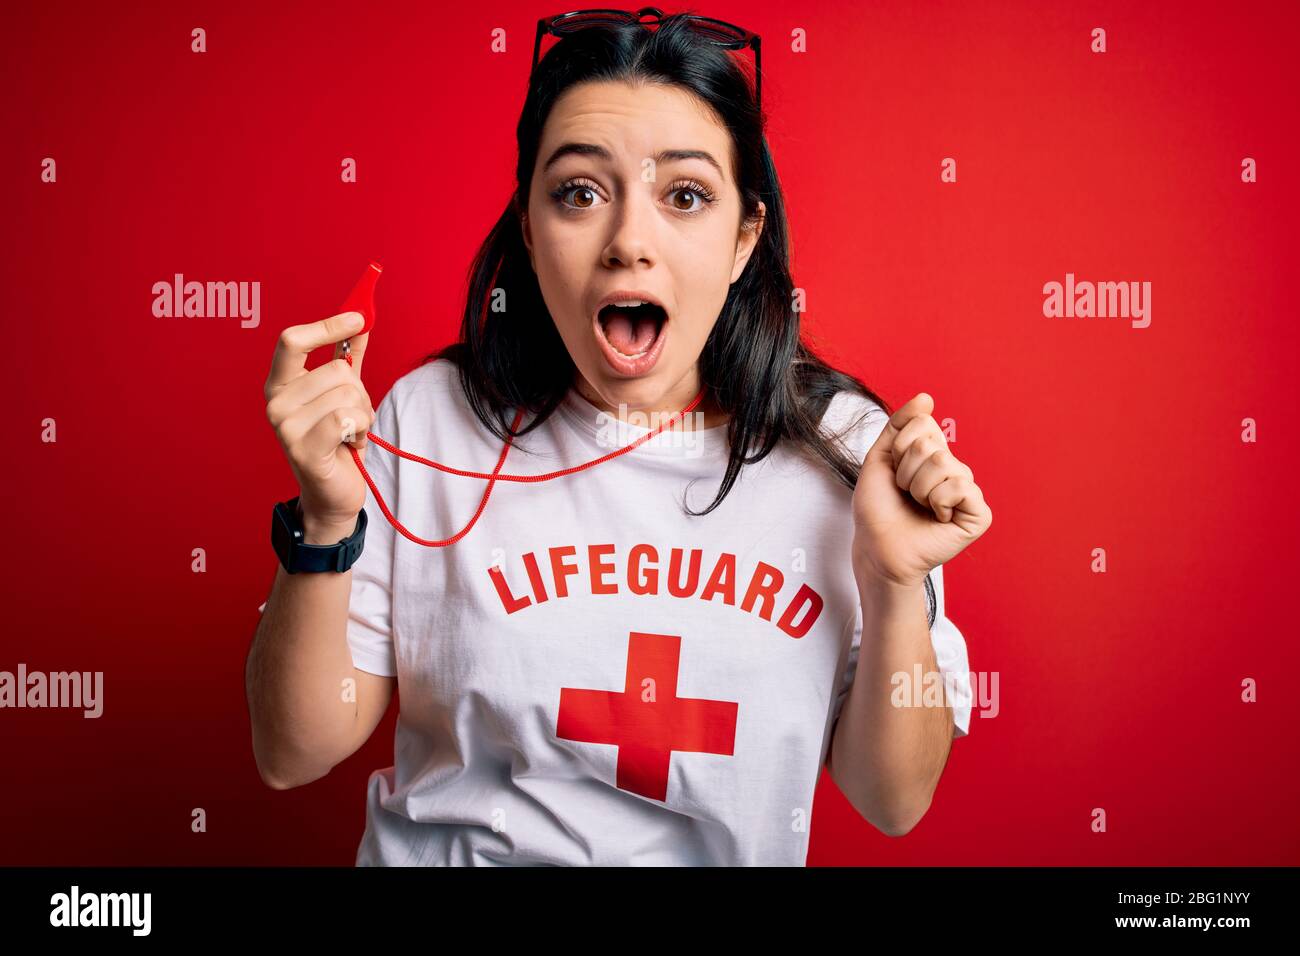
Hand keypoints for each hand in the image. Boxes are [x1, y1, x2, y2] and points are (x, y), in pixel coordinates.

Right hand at [264, 311, 374, 534]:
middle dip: (360, 391)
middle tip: (352, 416)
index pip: (292, 340)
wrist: (333, 495)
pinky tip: (350, 444)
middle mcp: (276, 403)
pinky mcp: (304, 450)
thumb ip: (348, 356)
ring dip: (362, 414)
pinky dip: (360, 429)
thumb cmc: (337, 441)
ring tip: (349, 432)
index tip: (358, 316)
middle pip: (336, 369)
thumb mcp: (343, 394)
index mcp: (280, 384)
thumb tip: (360, 320)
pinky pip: (347, 418)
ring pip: (348, 394)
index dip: (327, 325)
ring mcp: (285, 428)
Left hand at [851, 393, 991, 588]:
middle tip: (905, 494)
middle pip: (929, 444)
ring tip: (918, 506)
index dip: (899, 449)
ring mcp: (968, 492)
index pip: (922, 424)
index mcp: (934, 455)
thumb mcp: (881, 458)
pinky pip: (960, 487)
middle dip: (906, 471)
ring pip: (942, 464)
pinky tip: (937, 518)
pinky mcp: (979, 514)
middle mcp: (954, 470)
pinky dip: (938, 502)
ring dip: (918, 488)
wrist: (877, 547)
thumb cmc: (878, 509)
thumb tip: (926, 398)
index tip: (894, 473)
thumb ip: (899, 424)